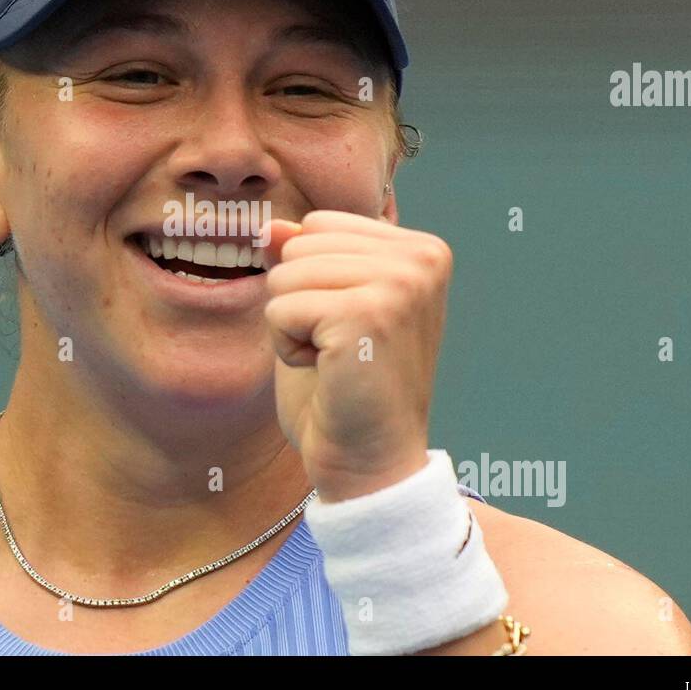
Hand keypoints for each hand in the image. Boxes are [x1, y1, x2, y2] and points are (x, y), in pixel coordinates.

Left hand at [262, 210, 453, 502]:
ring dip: (291, 325)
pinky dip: (287, 347)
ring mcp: (401, 283)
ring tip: (333, 361)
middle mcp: (422, 257)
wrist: (369, 464)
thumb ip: (299, 259)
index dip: (311, 280)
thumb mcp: (317, 307)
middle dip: (297, 300)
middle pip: (300, 244)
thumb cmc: (342, 389)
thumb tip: (268, 226)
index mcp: (421, 249)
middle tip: (338, 349)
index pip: (319, 225)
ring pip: (285, 274)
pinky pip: (280, 308)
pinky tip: (327, 372)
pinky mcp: (369, 313)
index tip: (345, 327)